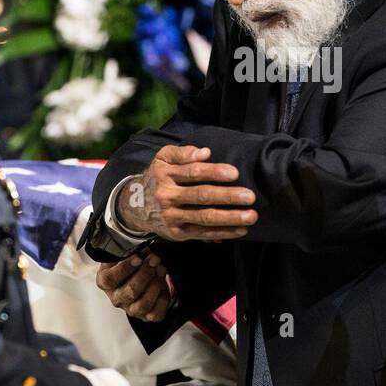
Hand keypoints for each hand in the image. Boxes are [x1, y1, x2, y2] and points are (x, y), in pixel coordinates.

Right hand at [97, 250, 174, 321]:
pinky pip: (155, 314)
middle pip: (129, 292)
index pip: (109, 279)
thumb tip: (143, 250)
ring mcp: (130, 309)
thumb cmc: (131, 265)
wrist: (140, 276)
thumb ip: (130, 252)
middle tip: (155, 261)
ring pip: (143, 305)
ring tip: (161, 270)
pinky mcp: (145, 316)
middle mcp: (116, 298)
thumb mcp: (126, 255)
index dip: (124, 268)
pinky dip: (163, 299)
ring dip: (155, 285)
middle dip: (145, 274)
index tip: (139, 258)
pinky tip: (165, 286)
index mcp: (105, 283)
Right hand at [117, 145, 256, 241]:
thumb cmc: (157, 177)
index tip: (235, 173)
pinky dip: (223, 233)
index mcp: (165, 175)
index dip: (214, 172)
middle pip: (201, 196)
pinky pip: (203, 233)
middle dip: (227, 196)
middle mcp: (167, 196)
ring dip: (229, 218)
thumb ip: (182, 152)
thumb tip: (205, 153)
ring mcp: (172, 217)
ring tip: (251, 216)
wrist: (134, 206)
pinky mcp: (177, 233)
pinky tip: (241, 230)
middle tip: (250, 196)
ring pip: (204, 217)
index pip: (193, 172)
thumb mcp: (162, 158)